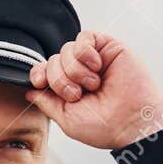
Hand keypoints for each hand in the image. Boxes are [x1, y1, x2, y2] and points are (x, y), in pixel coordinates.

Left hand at [24, 31, 162, 149]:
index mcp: (68, 89)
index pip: (43, 72)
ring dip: (74, 70)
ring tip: (92, 84)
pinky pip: (84, 37)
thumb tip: (28, 91)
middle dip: (59, 79)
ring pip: (66, 49)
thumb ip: (47, 103)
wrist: (133, 121)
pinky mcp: (107, 47)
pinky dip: (85, 53)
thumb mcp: (67, 119)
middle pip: (52, 61)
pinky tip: (96, 67)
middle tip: (77, 94)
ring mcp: (93, 59)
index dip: (37, 74)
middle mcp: (79, 73)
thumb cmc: (105, 126)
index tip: (39, 83)